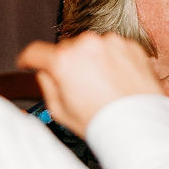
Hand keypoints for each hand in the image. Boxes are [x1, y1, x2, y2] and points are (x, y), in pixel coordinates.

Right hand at [18, 33, 162, 137]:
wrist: (140, 124)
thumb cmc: (102, 121)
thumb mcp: (60, 111)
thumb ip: (46, 85)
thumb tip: (45, 72)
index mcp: (64, 60)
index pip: (36, 52)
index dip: (28, 59)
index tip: (29, 63)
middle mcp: (88, 45)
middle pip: (67, 49)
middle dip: (68, 63)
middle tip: (78, 85)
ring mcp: (112, 43)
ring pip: (92, 47)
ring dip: (92, 60)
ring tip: (102, 86)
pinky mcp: (132, 46)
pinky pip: (114, 50)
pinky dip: (113, 61)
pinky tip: (116, 81)